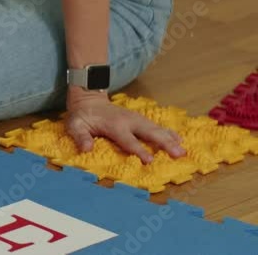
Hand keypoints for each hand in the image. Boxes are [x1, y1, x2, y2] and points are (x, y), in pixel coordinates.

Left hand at [66, 90, 185, 162]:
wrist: (88, 98)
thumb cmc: (82, 116)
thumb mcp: (75, 125)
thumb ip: (80, 136)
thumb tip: (86, 148)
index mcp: (114, 125)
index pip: (128, 140)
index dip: (138, 150)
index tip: (150, 160)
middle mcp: (129, 121)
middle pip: (149, 133)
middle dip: (164, 143)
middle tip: (178, 154)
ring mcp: (136, 118)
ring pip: (156, 128)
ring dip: (170, 139)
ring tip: (183, 150)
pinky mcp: (139, 118)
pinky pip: (156, 125)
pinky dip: (168, 132)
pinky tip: (179, 139)